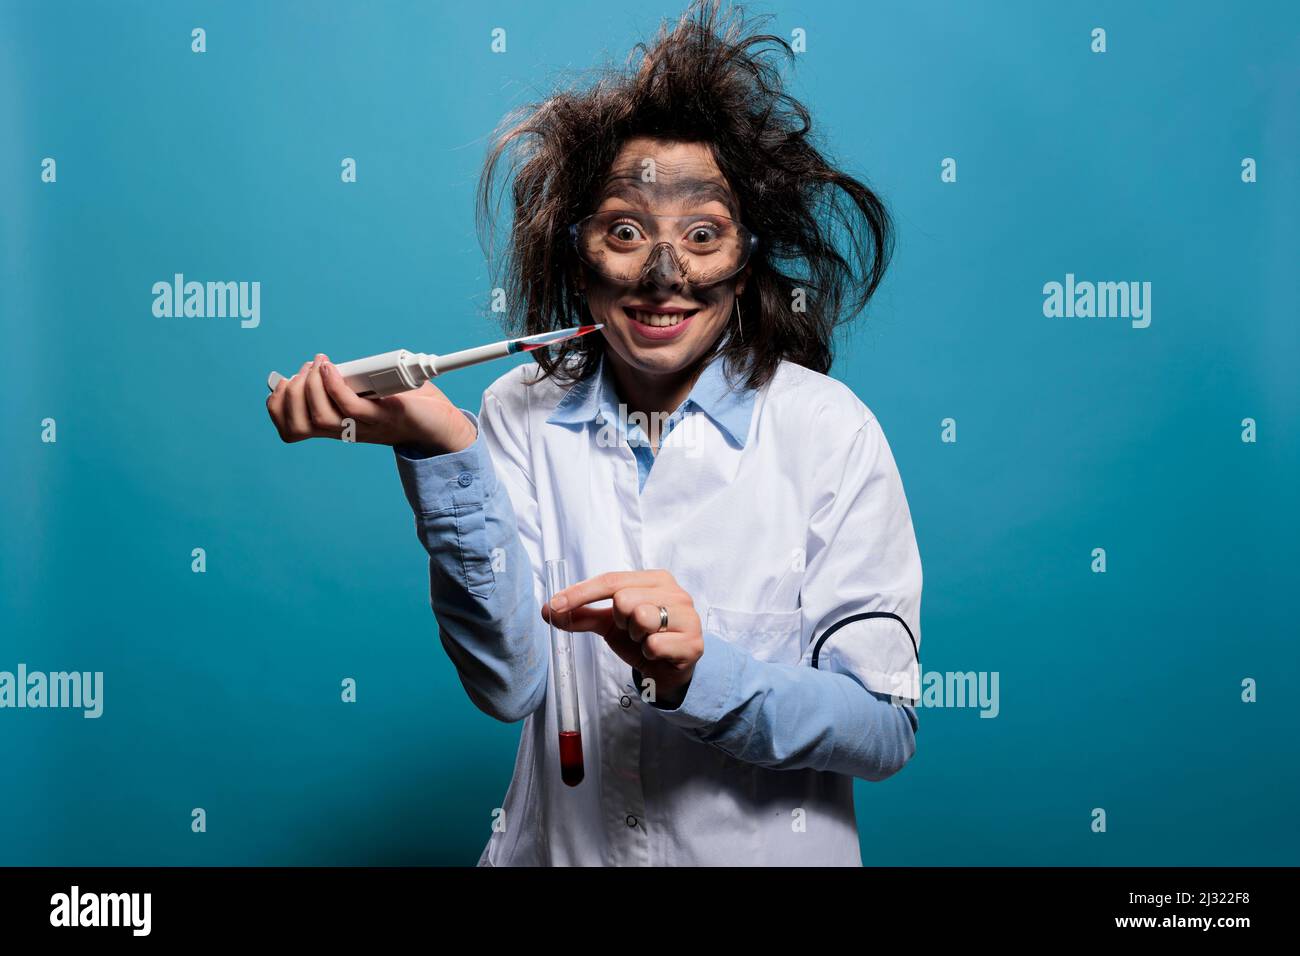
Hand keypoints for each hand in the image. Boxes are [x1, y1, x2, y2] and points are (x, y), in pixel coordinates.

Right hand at [265, 354, 476, 452]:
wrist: (441, 422)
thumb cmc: (406, 402)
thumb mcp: (366, 389)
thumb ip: (345, 379)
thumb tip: (321, 365)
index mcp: (336, 425)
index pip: (291, 428)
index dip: (277, 406)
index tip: (283, 382)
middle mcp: (346, 429)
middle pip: (299, 425)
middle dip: (290, 394)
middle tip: (305, 370)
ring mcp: (363, 426)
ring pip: (320, 418)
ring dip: (312, 387)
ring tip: (320, 365)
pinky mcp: (382, 418)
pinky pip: (350, 407)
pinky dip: (335, 386)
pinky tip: (332, 368)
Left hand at [542, 570, 703, 706]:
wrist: (669, 671)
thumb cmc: (642, 639)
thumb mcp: (610, 624)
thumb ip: (582, 615)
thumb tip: (548, 610)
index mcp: (655, 580)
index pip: (612, 579)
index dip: (581, 592)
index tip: (556, 604)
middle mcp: (675, 592)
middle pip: (624, 598)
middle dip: (620, 620)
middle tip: (632, 631)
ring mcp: (688, 616)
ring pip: (642, 618)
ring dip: (636, 637)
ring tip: (645, 641)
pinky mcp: (693, 643)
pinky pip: (654, 644)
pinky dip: (648, 653)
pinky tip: (657, 654)